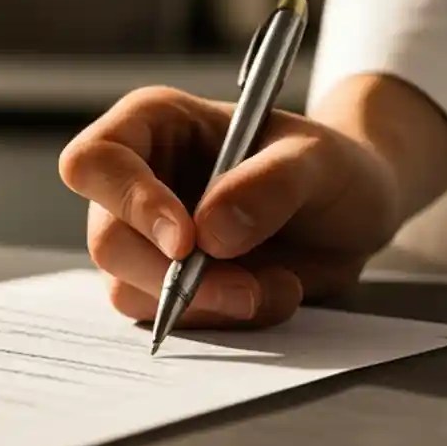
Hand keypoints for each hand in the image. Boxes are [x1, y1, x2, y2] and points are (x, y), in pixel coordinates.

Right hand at [58, 86, 400, 327]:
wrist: (351, 217)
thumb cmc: (329, 168)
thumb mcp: (320, 160)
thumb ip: (272, 184)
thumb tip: (210, 232)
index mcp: (152, 126)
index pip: (95, 161)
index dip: (128, 201)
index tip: (185, 241)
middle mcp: (134, 183)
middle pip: (107, 240)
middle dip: (173, 276)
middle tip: (244, 289)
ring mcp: (143, 240)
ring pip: (129, 290)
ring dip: (205, 304)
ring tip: (276, 286)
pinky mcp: (161, 286)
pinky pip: (165, 318)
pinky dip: (219, 319)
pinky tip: (266, 295)